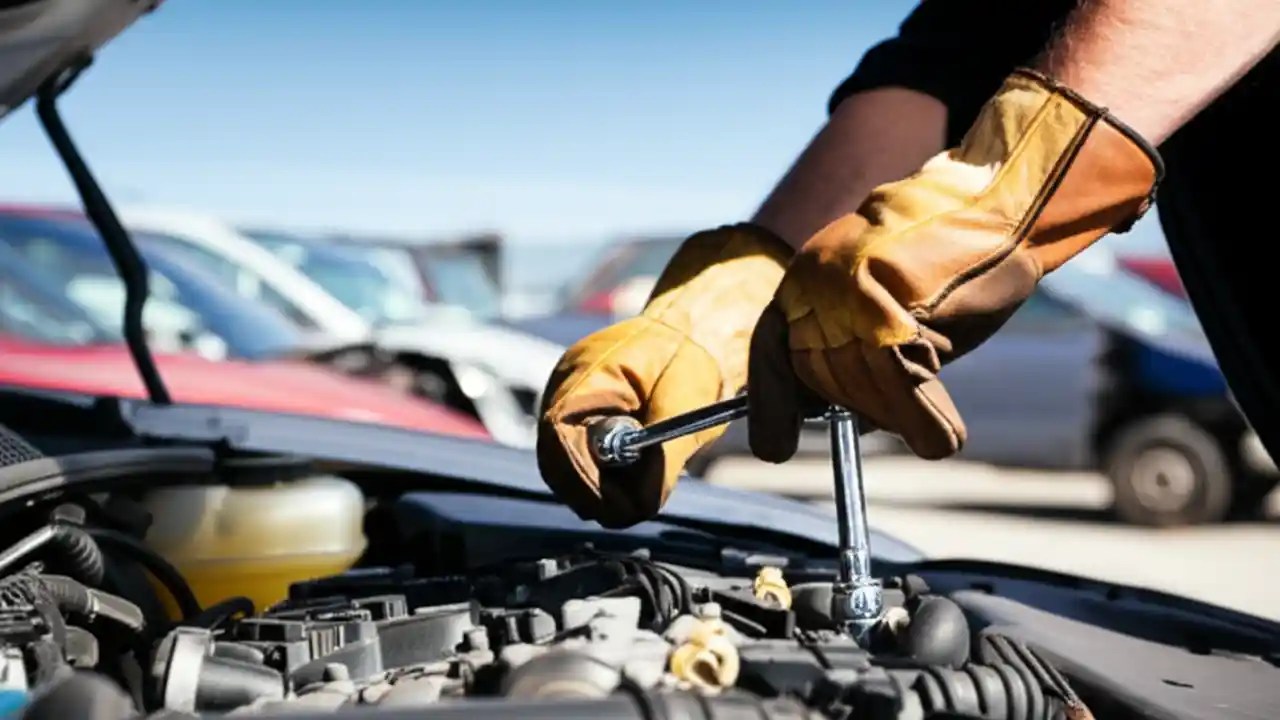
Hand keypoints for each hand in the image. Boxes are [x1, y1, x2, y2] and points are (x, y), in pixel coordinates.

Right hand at [537, 224, 791, 527]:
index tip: (624, 506)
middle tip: (638, 497)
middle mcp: (565, 384)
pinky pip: (579, 447)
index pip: (561, 446)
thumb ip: (659, 463)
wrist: (702, 321)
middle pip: (557, 461)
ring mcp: (567, 392)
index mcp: (586, 376)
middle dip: (596, 487)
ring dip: (601, 478)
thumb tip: (638, 505)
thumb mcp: (688, 412)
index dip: (589, 485)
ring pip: (566, 461)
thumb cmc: (698, 356)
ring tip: (643, 472)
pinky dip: (605, 462)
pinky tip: (636, 456)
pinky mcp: (579, 402)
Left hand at [748, 68, 1162, 461]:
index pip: (772, 352)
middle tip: (913, 412)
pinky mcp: (885, 296)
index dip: (772, 403)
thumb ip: (858, 355)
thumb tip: (851, 421)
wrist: (1000, 206)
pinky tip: (943, 437)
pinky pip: (896, 379)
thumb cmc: (952, 268)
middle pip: (818, 376)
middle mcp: (814, 279)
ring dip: (902, 411)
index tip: (773, 450)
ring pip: (857, 380)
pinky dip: (922, 418)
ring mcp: (844, 284)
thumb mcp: (890, 313)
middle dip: (866, 405)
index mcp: (807, 278)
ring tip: (939, 424)